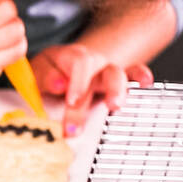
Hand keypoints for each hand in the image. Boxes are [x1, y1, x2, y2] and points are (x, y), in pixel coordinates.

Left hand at [31, 44, 153, 136]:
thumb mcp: (37, 74)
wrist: (62, 71)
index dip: (76, 82)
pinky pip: (133, 74)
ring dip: (116, 90)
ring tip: (114, 105)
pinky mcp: (118, 80)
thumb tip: (60, 85)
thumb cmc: (48, 76)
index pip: (77, 63)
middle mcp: (90, 62)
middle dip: (88, 96)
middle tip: (77, 123)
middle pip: (95, 69)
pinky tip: (145, 84)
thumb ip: (45, 78)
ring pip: (116, 74)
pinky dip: (140, 78)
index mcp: (67, 58)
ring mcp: (105, 71)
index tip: (71, 101)